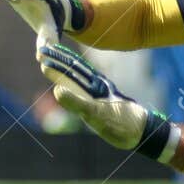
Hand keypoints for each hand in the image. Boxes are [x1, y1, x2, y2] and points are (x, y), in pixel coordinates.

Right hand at [38, 39, 177, 162]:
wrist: (141, 132)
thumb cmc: (121, 124)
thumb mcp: (96, 115)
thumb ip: (76, 103)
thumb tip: (57, 89)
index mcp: (93, 86)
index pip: (70, 70)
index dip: (56, 62)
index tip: (42, 52)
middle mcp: (95, 86)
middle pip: (74, 69)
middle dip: (59, 60)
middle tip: (43, 51)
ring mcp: (97, 93)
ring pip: (79, 77)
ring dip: (65, 69)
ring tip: (53, 62)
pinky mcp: (99, 102)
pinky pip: (83, 88)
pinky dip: (73, 82)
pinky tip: (71, 83)